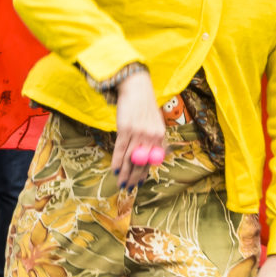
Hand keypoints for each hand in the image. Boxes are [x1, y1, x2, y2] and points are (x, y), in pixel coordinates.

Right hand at [109, 69, 165, 189]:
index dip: (145, 173)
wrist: (136, 87)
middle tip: (128, 188)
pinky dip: (117, 161)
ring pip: (130, 159)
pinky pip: (121, 149)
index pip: (152, 160)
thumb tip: (150, 157)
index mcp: (160, 135)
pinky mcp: (126, 128)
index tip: (139, 183)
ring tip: (120, 183)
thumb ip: (154, 139)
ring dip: (125, 173)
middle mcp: (151, 136)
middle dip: (134, 177)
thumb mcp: (155, 122)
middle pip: (141, 162)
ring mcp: (138, 132)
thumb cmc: (145, 105)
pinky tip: (114, 170)